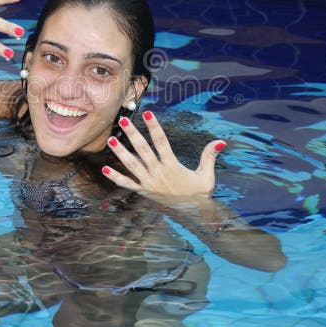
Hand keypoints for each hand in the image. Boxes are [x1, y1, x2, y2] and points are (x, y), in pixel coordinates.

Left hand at [102, 110, 226, 200]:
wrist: (191, 213)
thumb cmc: (199, 192)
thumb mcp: (207, 175)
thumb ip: (210, 156)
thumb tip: (220, 141)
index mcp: (172, 166)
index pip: (161, 142)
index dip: (154, 127)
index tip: (147, 113)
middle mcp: (158, 173)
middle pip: (143, 150)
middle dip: (133, 134)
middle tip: (123, 120)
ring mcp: (149, 183)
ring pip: (132, 165)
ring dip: (120, 152)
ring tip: (111, 139)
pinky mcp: (143, 192)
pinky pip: (127, 184)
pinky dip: (115, 177)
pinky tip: (104, 169)